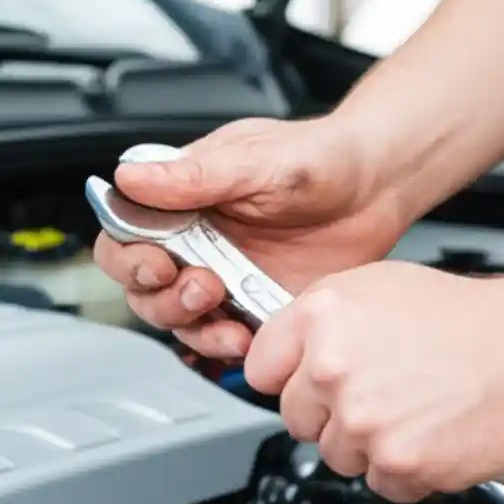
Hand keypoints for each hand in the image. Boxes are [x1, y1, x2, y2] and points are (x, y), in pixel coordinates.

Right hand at [93, 116, 414, 358]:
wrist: (379, 185)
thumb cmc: (318, 157)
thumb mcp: (255, 159)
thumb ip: (193, 175)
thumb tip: (129, 178)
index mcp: (180, 198)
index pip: (123, 234)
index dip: (129, 258)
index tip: (157, 264)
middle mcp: (195, 241)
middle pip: (141, 288)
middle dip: (161, 299)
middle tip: (201, 286)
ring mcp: (223, 277)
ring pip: (177, 320)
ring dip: (191, 328)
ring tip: (224, 318)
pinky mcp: (254, 306)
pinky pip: (222, 338)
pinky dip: (226, 346)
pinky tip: (245, 337)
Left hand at [243, 261, 503, 503]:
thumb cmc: (467, 318)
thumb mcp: (376, 287)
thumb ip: (320, 323)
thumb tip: (286, 352)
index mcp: (322, 316)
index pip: (259, 369)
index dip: (287, 377)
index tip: (305, 381)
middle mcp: (333, 367)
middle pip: (295, 418)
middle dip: (331, 413)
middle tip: (379, 392)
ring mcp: (363, 419)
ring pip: (336, 455)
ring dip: (369, 444)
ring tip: (411, 409)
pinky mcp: (397, 462)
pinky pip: (380, 484)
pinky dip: (405, 470)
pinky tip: (430, 433)